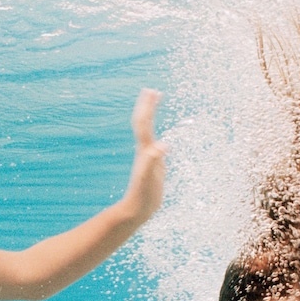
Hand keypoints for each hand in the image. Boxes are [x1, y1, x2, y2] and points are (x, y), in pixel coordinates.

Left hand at [122, 88, 166, 221]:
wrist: (137, 210)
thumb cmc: (142, 195)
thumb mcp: (147, 178)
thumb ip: (152, 161)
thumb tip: (162, 146)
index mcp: (144, 150)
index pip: (144, 124)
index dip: (148, 108)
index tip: (152, 91)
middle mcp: (145, 151)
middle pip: (144, 124)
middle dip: (147, 107)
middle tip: (152, 91)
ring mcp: (149, 158)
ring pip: (148, 133)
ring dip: (151, 119)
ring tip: (154, 107)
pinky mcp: (154, 167)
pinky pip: (155, 148)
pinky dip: (158, 140)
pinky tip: (162, 144)